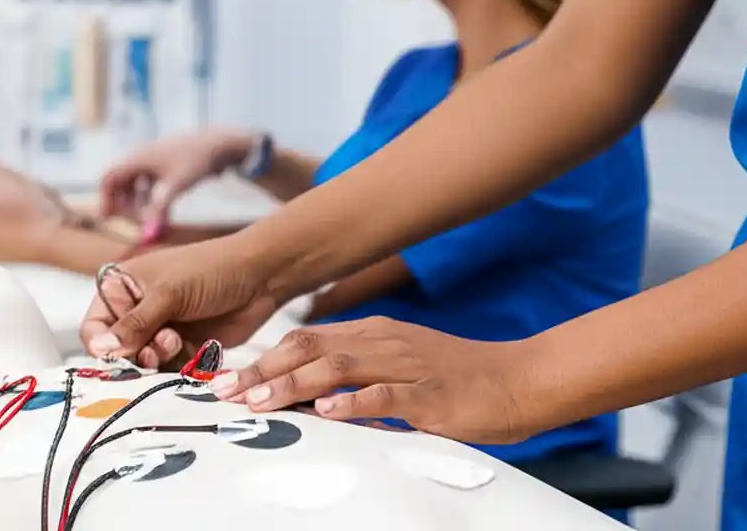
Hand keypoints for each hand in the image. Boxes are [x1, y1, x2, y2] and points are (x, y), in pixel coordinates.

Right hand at [79, 235, 277, 366]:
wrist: (262, 277)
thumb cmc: (212, 270)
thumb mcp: (170, 293)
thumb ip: (136, 324)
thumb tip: (100, 349)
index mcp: (122, 287)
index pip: (95, 327)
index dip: (103, 345)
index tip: (119, 355)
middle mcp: (137, 311)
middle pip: (118, 352)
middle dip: (136, 355)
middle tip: (158, 349)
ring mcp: (160, 330)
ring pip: (145, 364)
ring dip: (159, 361)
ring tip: (178, 342)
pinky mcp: (184, 347)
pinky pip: (169, 370)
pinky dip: (179, 368)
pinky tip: (195, 354)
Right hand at [99, 130, 254, 229]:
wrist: (220, 144)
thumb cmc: (196, 160)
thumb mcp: (176, 186)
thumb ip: (159, 209)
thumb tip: (147, 234)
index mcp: (138, 158)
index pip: (109, 178)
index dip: (106, 199)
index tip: (109, 219)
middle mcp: (142, 157)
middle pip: (120, 182)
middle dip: (123, 204)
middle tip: (133, 223)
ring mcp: (154, 161)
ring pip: (136, 185)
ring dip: (138, 203)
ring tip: (148, 220)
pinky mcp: (167, 166)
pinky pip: (150, 185)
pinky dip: (152, 200)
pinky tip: (162, 215)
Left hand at [208, 317, 534, 444]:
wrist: (519, 379)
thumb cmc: (459, 379)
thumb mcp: (401, 368)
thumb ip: (359, 376)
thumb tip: (311, 398)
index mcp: (374, 335)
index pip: (306, 340)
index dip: (264, 359)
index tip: (228, 381)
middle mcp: (385, 343)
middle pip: (311, 349)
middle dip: (264, 371)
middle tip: (227, 394)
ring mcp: (407, 366)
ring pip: (339, 368)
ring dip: (295, 385)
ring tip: (261, 402)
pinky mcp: (431, 394)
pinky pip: (386, 396)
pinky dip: (353, 403)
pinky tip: (327, 412)